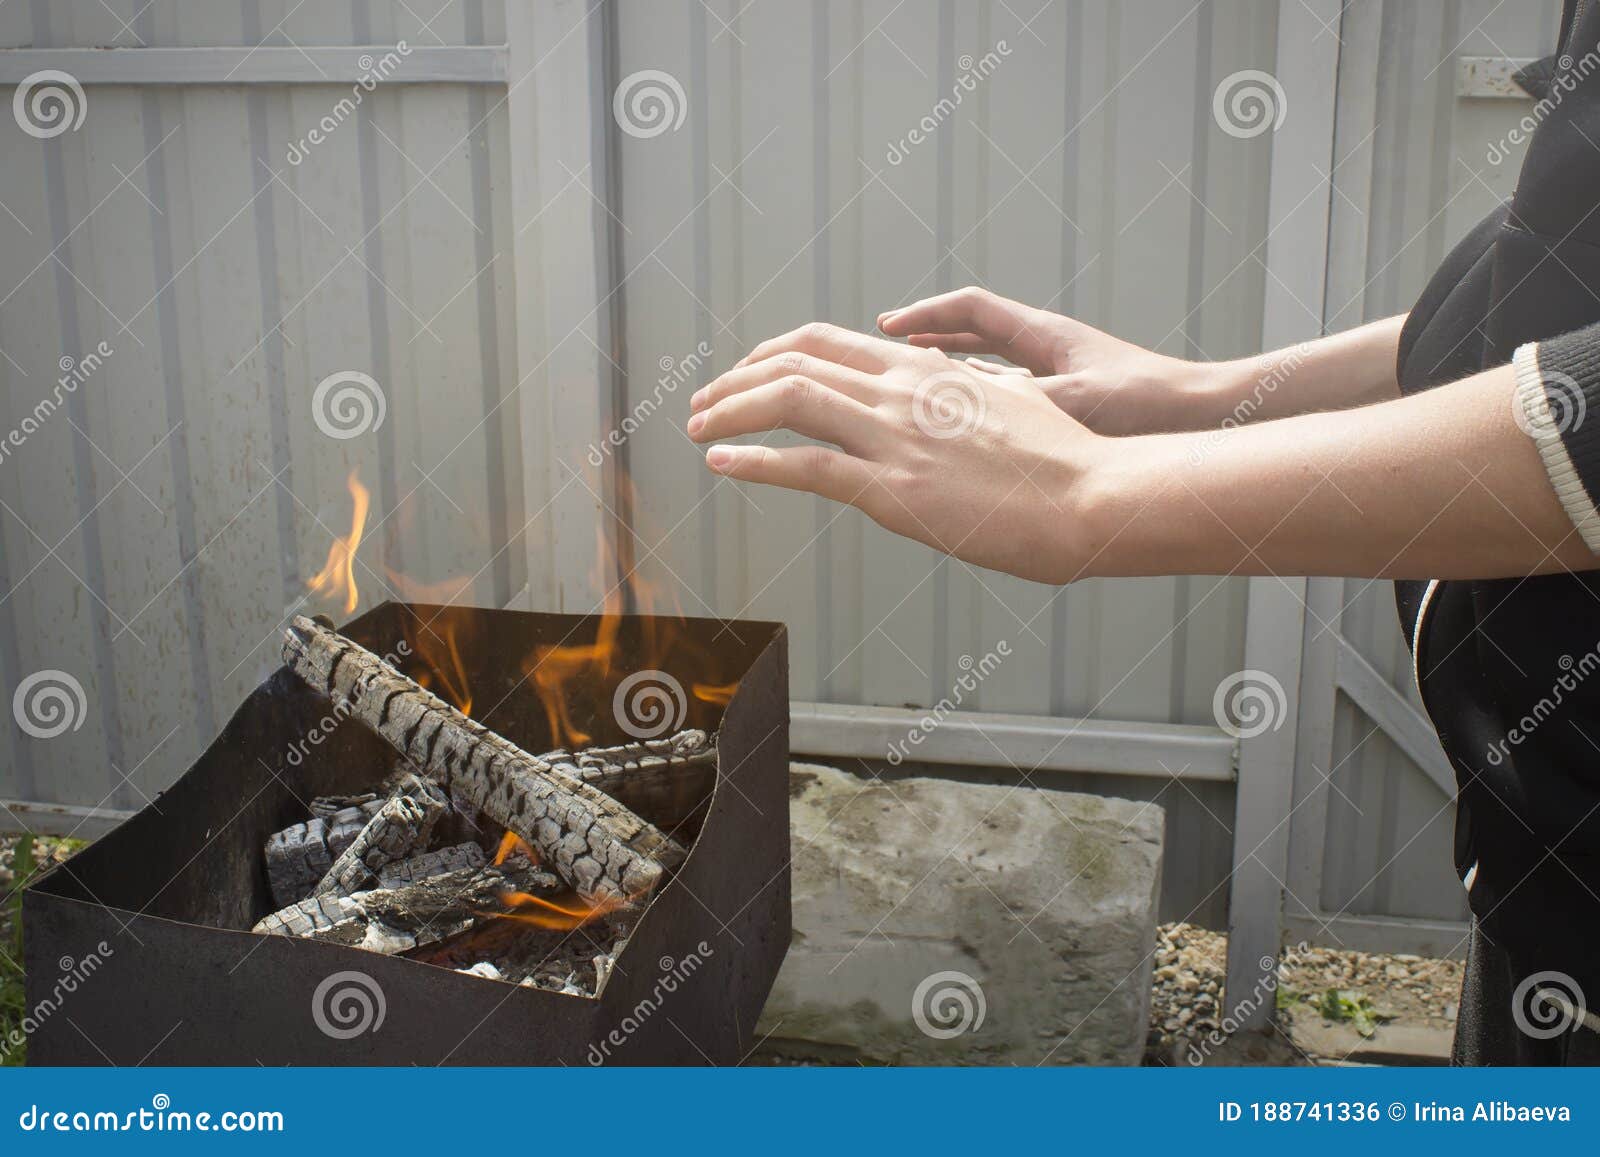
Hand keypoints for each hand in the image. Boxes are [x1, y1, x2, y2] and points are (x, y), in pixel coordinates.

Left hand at [686, 322, 1103, 582]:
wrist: (1097, 496)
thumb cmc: (1067, 460)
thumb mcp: (1017, 400)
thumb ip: (976, 388)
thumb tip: (965, 383)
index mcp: (925, 370)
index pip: (823, 342)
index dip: (768, 355)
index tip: (743, 375)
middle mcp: (901, 391)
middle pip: (790, 363)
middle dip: (732, 382)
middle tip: (701, 405)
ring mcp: (896, 438)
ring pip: (786, 400)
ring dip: (727, 413)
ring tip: (695, 430)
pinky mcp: (896, 490)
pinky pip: (805, 466)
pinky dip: (752, 463)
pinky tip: (720, 465)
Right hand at [877, 286, 1213, 434]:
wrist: (1202, 414)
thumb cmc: (1149, 402)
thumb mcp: (1080, 400)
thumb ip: (1025, 401)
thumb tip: (972, 404)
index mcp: (1043, 335)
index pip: (970, 310)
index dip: (924, 316)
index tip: (886, 329)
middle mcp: (1046, 347)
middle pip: (972, 331)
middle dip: (926, 338)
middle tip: (883, 350)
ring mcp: (1057, 371)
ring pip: (988, 363)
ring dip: (949, 368)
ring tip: (910, 383)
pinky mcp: (1068, 399)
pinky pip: (1009, 393)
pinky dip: (980, 399)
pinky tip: (965, 424)